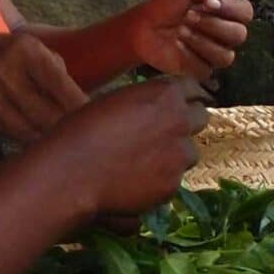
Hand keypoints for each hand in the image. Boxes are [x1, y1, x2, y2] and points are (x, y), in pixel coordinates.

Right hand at [0, 33, 87, 142]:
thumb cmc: (11, 55)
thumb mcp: (33, 50)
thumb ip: (58, 73)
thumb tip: (84, 106)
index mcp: (27, 51)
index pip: (60, 84)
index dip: (80, 107)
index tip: (96, 121)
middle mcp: (6, 70)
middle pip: (45, 112)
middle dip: (66, 128)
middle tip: (84, 138)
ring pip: (28, 128)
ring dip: (49, 139)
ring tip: (66, 145)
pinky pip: (12, 133)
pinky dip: (29, 139)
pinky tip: (42, 142)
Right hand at [41, 78, 209, 216]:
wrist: (73, 172)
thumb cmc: (83, 130)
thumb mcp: (116, 101)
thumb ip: (145, 102)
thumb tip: (155, 109)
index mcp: (165, 94)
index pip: (193, 88)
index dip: (185, 97)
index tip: (181, 104)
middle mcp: (180, 121)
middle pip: (200, 117)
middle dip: (185, 123)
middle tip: (164, 133)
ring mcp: (179, 155)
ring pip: (189, 152)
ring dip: (174, 154)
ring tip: (143, 161)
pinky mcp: (172, 185)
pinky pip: (174, 179)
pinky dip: (161, 180)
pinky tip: (135, 180)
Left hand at [129, 0, 252, 80]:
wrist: (142, 27)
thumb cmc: (164, 6)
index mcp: (225, 12)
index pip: (245, 12)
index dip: (230, 8)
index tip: (208, 2)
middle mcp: (225, 33)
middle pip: (239, 35)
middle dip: (213, 25)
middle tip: (189, 16)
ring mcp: (214, 53)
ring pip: (226, 56)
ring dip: (201, 41)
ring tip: (180, 31)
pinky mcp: (200, 69)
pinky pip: (206, 68)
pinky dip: (190, 56)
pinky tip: (178, 47)